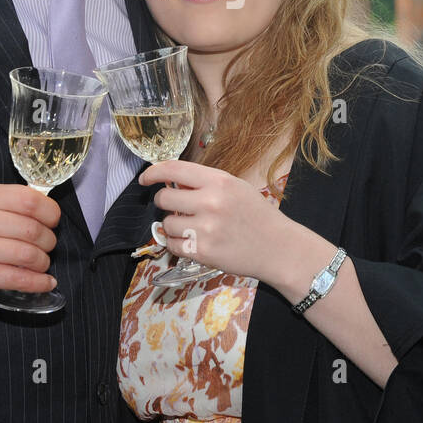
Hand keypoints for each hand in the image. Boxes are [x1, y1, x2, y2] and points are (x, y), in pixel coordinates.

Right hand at [0, 184, 60, 305]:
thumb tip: (50, 209)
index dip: (50, 212)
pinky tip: (46, 282)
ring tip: (41, 264)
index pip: (29, 199)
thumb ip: (11, 205)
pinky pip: (18, 278)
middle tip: (48, 246)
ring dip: (43, 262)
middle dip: (49, 241)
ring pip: (28, 255)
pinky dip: (39, 283)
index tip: (53, 221)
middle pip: (32, 229)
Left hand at [139, 160, 303, 283]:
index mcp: (219, 181)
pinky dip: (178, 244)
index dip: (153, 173)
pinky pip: (173, 245)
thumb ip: (204, 183)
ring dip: (175, 226)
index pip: (174, 169)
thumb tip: (171, 182)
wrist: (278, 247)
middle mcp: (210, 202)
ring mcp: (205, 229)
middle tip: (179, 208)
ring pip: (167, 224)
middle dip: (166, 203)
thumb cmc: (256, 215)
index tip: (145, 178)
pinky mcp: (203, 252)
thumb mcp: (235, 187)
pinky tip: (195, 242)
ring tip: (195, 228)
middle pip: (164, 198)